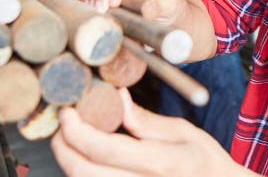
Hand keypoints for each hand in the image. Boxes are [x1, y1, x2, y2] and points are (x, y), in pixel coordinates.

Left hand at [51, 88, 254, 176]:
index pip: (103, 149)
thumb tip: (117, 98)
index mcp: (159, 163)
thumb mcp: (183, 132)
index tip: (68, 111)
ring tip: (73, 139)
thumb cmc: (205, 163)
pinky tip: (88, 159)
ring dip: (70, 161)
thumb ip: (145, 120)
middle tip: (63, 125)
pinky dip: (84, 172)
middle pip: (82, 172)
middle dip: (63, 146)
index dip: (76, 130)